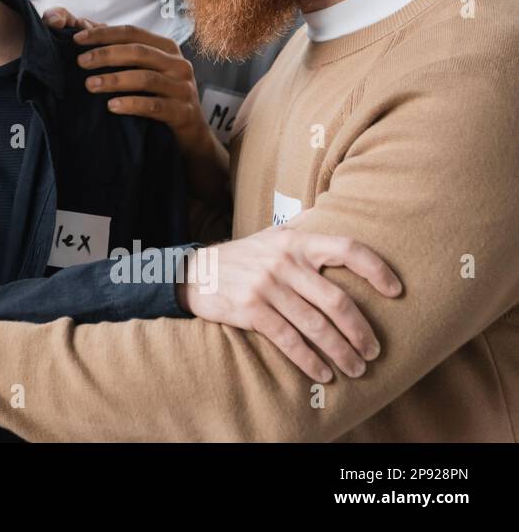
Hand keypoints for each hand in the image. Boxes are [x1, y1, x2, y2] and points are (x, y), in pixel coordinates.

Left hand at [44, 8, 226, 202]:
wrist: (191, 133)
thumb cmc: (160, 95)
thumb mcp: (144, 69)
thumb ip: (119, 50)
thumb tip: (84, 27)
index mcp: (166, 48)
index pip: (132, 32)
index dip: (104, 33)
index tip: (76, 39)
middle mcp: (178, 64)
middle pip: (139, 52)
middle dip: (106, 55)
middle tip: (80, 62)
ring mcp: (183, 88)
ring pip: (145, 78)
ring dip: (114, 80)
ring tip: (90, 84)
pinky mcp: (183, 112)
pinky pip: (154, 106)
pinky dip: (131, 104)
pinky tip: (111, 106)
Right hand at [178, 227, 402, 381]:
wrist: (195, 272)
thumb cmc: (243, 257)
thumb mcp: (273, 236)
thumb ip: (304, 231)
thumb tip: (338, 219)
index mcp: (296, 242)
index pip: (347, 249)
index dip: (376, 269)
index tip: (396, 292)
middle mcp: (284, 262)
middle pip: (337, 300)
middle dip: (361, 332)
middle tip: (374, 351)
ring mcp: (266, 286)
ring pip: (316, 326)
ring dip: (341, 352)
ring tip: (356, 368)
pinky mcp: (251, 309)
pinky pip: (289, 340)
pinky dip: (309, 361)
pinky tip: (323, 372)